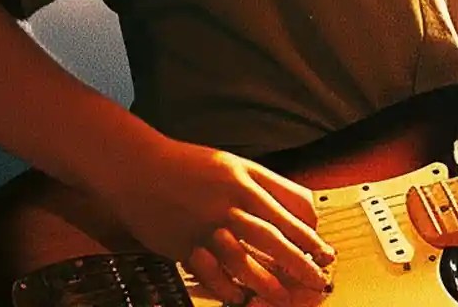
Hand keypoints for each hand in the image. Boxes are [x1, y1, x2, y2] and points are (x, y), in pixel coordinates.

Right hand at [91, 136, 334, 304]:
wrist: (137, 168)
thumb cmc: (187, 166)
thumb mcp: (232, 164)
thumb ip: (263, 185)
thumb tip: (295, 209)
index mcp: (247, 178)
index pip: (293, 206)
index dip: (311, 231)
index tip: (320, 246)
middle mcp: (231, 200)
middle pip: (276, 235)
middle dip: (302, 261)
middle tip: (317, 279)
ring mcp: (207, 223)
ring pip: (246, 258)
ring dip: (268, 282)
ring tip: (284, 297)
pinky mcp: (185, 243)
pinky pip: (212, 272)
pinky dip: (227, 287)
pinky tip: (239, 297)